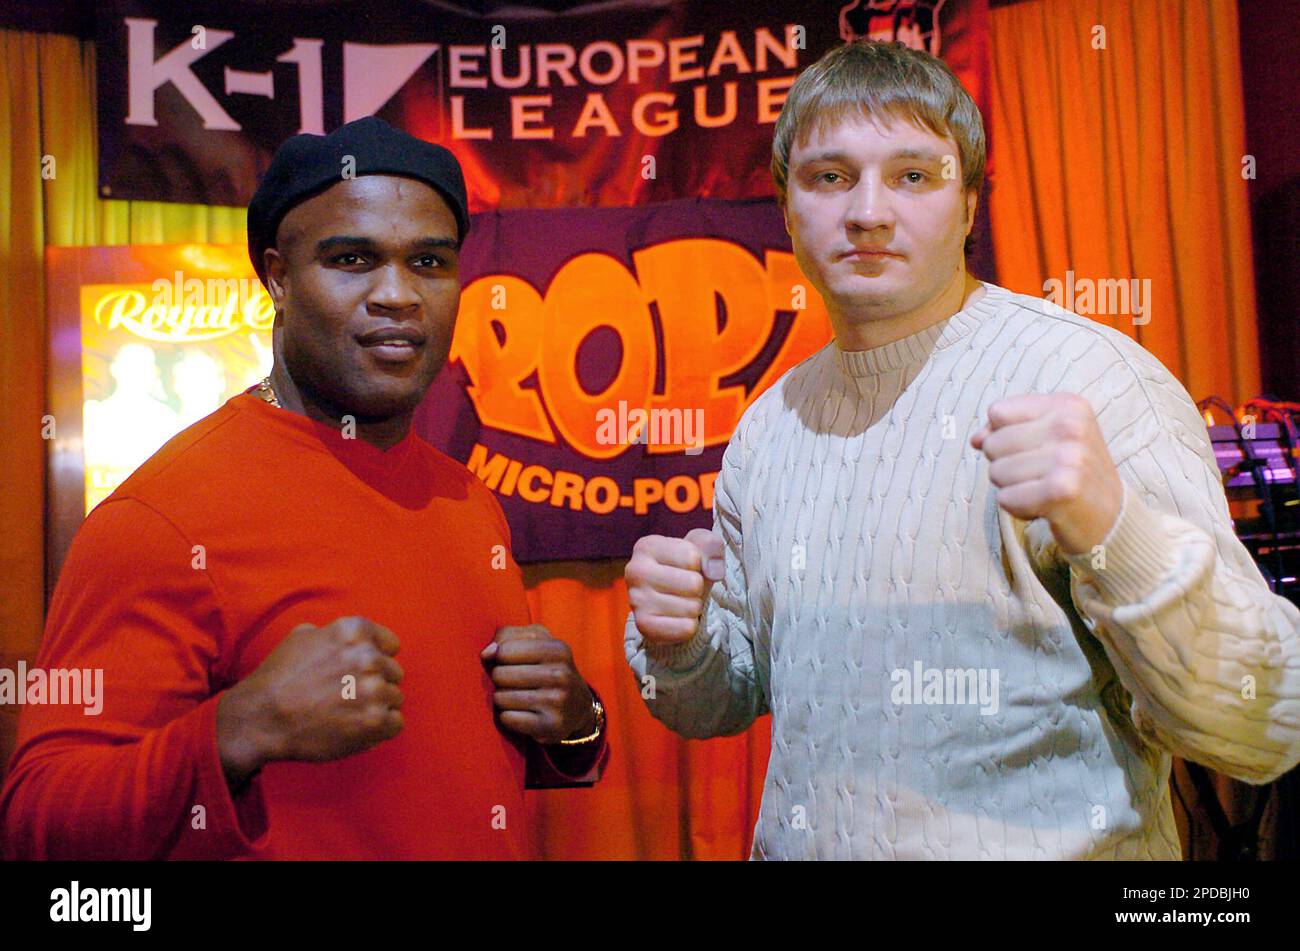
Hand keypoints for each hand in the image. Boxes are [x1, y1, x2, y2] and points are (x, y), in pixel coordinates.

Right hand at [218, 616, 403, 783]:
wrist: (261, 718)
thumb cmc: (279, 678)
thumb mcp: (302, 636)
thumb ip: (335, 633)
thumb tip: (354, 640)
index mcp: (354, 631)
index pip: (391, 645)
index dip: (376, 660)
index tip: (359, 673)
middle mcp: (368, 657)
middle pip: (394, 672)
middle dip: (375, 684)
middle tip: (347, 696)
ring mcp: (373, 689)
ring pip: (395, 698)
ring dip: (376, 707)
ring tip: (346, 713)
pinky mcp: (375, 720)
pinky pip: (396, 723)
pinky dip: (380, 729)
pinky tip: (356, 728)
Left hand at [481, 625, 594, 744]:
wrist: (578, 706)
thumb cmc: (548, 668)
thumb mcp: (537, 642)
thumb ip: (507, 636)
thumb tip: (487, 653)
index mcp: (557, 650)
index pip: (504, 650)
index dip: (500, 657)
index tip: (512, 663)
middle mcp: (560, 674)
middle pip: (500, 674)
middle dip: (500, 679)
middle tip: (515, 683)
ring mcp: (557, 702)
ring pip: (501, 698)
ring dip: (502, 699)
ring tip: (517, 698)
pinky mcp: (551, 726)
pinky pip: (508, 719)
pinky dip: (507, 717)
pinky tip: (520, 714)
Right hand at [624, 528, 722, 644]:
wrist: (670, 598)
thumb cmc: (685, 568)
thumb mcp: (700, 546)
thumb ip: (711, 545)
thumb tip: (714, 572)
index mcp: (646, 546)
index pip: (693, 557)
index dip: (699, 564)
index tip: (687, 566)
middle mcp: (635, 571)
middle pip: (693, 584)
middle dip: (698, 587)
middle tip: (685, 587)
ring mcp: (636, 600)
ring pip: (691, 608)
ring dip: (693, 606)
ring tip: (680, 600)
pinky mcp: (644, 625)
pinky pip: (685, 629)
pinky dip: (688, 626)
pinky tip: (676, 617)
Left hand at [971, 393, 1123, 554]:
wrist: (1113, 518)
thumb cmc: (1073, 474)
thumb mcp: (1048, 438)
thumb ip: (1007, 430)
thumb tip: (976, 438)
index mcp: (1068, 405)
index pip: (997, 412)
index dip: (1002, 435)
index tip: (1032, 449)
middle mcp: (1070, 426)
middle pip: (992, 443)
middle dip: (1006, 465)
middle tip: (1041, 475)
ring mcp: (1068, 457)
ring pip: (995, 472)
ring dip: (1013, 488)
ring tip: (1044, 490)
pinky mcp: (1061, 490)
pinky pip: (1005, 499)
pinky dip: (1018, 508)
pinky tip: (1045, 508)